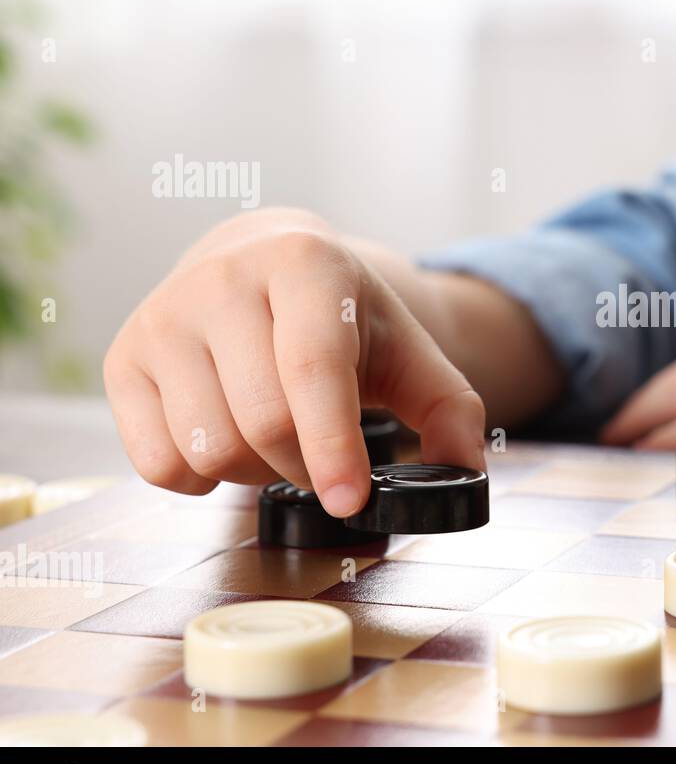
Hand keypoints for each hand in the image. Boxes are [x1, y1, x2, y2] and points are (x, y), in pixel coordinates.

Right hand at [103, 207, 485, 515]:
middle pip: (262, 423)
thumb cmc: (343, 318)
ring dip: (256, 472)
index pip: (312, 368)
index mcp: (303, 263)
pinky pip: (157, 464)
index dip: (332, 445)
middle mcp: (221, 279)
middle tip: (324, 456)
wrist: (260, 265)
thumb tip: (464, 471)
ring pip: (208, 449)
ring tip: (277, 438)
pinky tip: (227, 439)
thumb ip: (450, 409)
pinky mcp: (121, 359)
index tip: (350, 499)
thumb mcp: (408, 349)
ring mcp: (162, 317)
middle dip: (305, 464)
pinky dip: (202, 479)